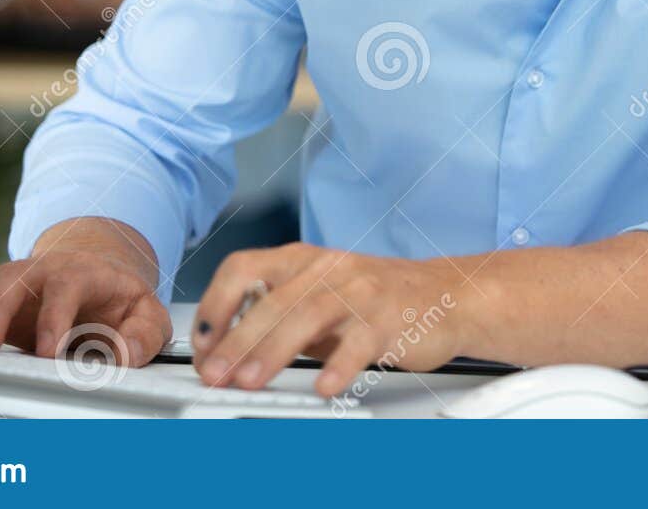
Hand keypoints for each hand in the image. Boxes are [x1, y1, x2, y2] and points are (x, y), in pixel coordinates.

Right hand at [0, 218, 169, 368]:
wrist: (97, 277)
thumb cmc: (118, 300)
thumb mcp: (146, 314)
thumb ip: (142, 335)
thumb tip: (123, 354)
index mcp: (83, 271)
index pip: (67, 284)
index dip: (55, 316)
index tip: (48, 351)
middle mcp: (42, 271)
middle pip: (14, 278)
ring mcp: (12, 283)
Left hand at [192, 244, 462, 397]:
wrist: (445, 294)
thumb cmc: (375, 298)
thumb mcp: (319, 296)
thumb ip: (278, 316)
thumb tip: (225, 351)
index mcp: (302, 260)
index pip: (242, 269)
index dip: (215, 306)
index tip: (201, 344)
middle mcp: (327, 268)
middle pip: (271, 300)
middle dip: (236, 340)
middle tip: (215, 373)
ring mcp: (359, 290)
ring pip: (308, 314)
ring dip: (273, 350)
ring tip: (251, 380)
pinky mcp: (389, 317)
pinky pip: (359, 341)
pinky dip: (340, 365)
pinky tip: (325, 387)